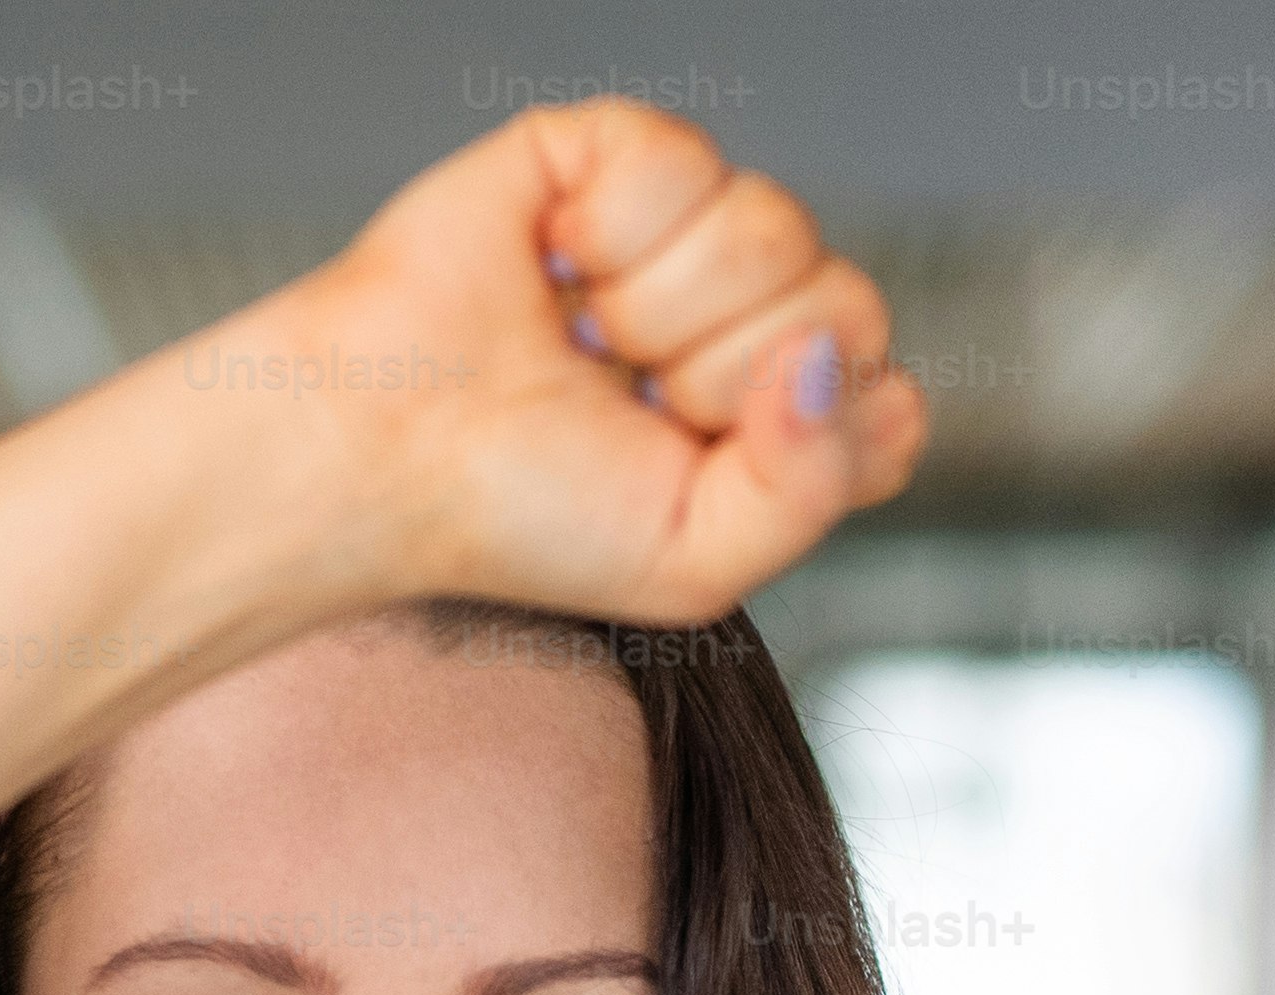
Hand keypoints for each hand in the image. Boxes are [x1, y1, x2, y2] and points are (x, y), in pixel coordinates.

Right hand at [240, 100, 925, 624]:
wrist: (387, 453)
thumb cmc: (521, 515)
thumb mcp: (698, 562)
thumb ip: (814, 489)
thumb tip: (818, 357)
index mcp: (777, 416)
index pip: (887, 395)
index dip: (806, 434)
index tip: (699, 463)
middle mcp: (748, 314)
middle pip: (844, 302)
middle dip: (724, 374)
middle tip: (624, 401)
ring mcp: (691, 229)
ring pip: (775, 226)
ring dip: (659, 306)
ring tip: (581, 337)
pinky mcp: (617, 152)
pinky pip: (686, 157)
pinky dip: (612, 225)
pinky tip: (555, 261)